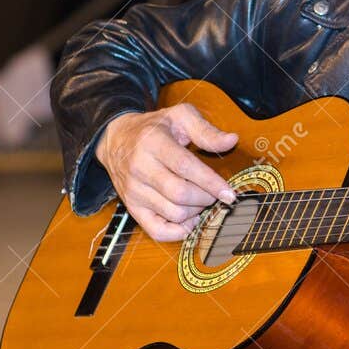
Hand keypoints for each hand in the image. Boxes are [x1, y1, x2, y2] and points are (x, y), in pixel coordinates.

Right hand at [95, 104, 237, 241]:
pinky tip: (189, 218)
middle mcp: (139, 168)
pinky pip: (157, 231)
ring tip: (200, 199)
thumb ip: (206, 130)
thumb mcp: (180, 117)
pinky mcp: (131, 207)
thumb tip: (232, 140)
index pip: (185, 167)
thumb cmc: (154, 128)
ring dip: (196, 211)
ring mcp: (133, 191)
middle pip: (180, 193)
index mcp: (153, 143)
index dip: (211, 182)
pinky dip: (179, 231)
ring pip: (174, 213)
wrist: (116, 139)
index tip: (229, 193)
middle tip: (213, 192)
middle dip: (206, 197)